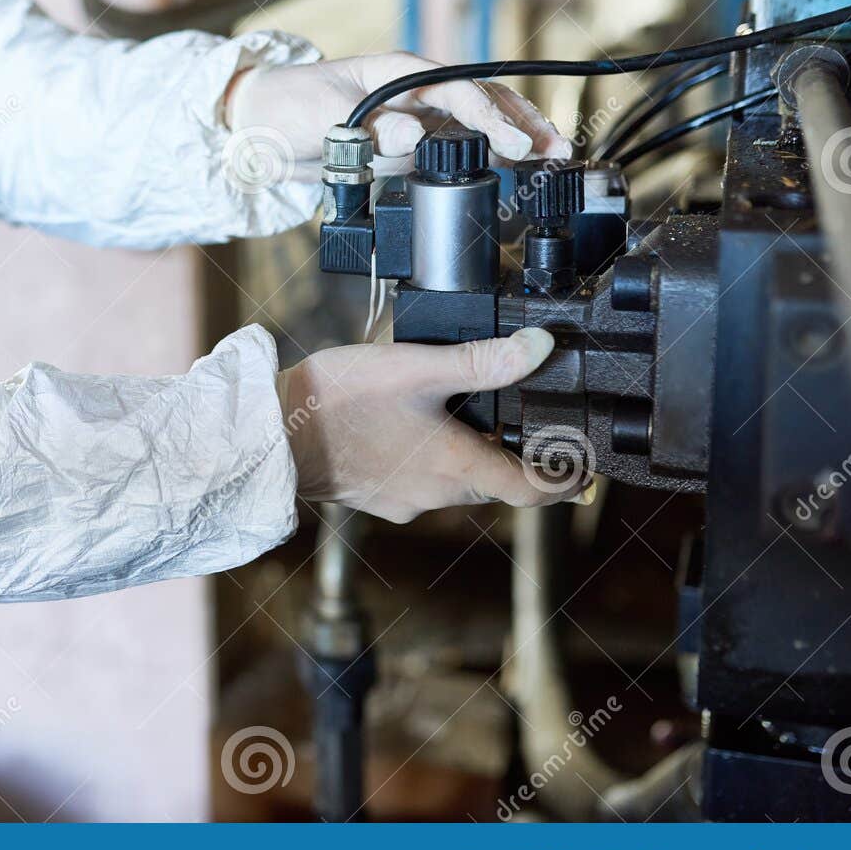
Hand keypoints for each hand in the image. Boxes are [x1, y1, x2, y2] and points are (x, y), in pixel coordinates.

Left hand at [228, 51, 572, 177]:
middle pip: (481, 104)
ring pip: (476, 129)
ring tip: (550, 162)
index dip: (490, 118)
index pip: (459, 91)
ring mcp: (415, 121)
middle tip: (556, 150)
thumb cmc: (286, 105)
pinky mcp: (407, 149)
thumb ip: (367, 127)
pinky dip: (486, 163)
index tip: (514, 145)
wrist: (258, 127)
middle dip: (521, 125)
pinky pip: (455, 154)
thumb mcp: (321, 115)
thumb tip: (413, 134)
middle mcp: (415, 94)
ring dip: (513, 143)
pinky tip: (512, 176)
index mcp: (400, 74)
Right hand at [278, 328, 582, 521]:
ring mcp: (402, 500)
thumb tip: (540, 349)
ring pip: (453, 481)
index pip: (532, 489)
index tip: (581, 468)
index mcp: (457, 468)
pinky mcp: (374, 497)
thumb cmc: (338, 403)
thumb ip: (481, 361)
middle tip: (523, 420)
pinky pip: (416, 481)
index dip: (563, 479)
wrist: (268, 435)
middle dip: (510, 456)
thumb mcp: (416, 368)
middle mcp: (436, 495)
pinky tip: (405, 425)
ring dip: (465, 453)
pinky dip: (425, 457)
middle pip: (493, 482)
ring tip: (457, 410)